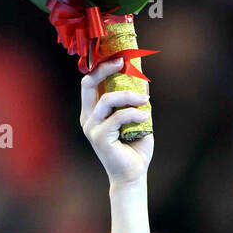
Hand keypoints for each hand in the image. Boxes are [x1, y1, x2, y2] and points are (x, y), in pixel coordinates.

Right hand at [80, 56, 153, 185]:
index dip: (101, 67)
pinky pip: (117, 116)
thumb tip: (143, 79)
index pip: (90, 82)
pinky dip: (133, 113)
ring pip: (107, 99)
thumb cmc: (135, 147)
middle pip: (88, 83)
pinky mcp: (99, 137)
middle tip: (123, 62)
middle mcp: (88, 117)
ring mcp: (91, 127)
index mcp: (93, 112)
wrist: (133, 174)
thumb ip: (135, 101)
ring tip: (145, 100)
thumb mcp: (137, 119)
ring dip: (129, 96)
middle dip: (105, 69)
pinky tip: (143, 117)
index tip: (119, 58)